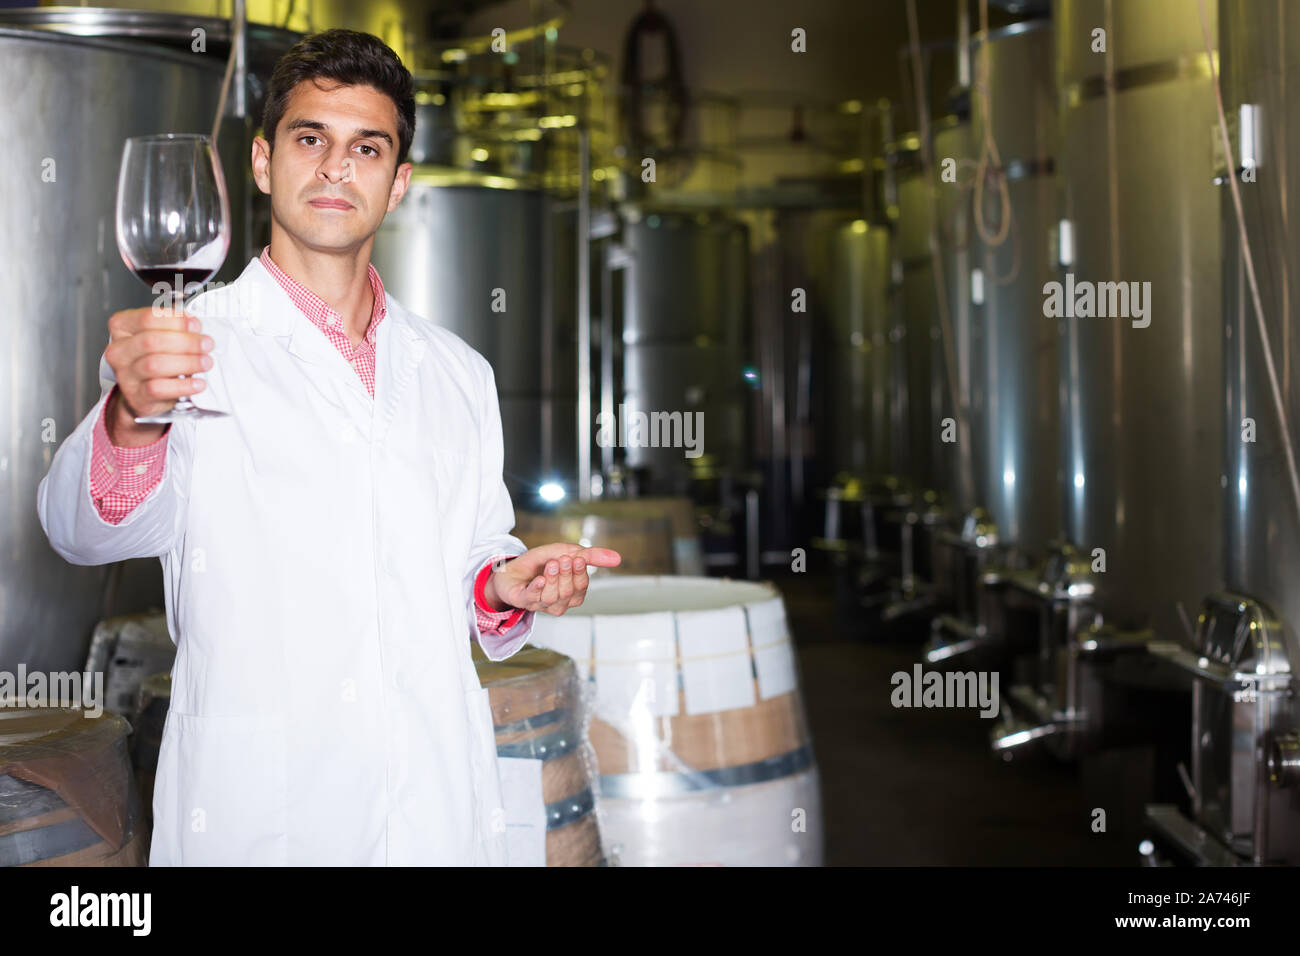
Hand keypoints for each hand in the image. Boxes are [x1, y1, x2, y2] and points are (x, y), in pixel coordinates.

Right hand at [104, 303, 213, 440]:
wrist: (145, 392)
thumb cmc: (155, 358)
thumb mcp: (162, 336)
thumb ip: (175, 327)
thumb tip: (192, 323)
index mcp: (122, 327)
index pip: (148, 318)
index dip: (176, 321)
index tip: (195, 325)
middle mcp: (119, 350)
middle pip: (152, 341)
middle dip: (186, 342)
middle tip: (207, 345)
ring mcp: (125, 374)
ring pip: (154, 365)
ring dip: (187, 363)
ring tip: (206, 362)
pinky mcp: (136, 395)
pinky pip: (159, 389)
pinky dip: (183, 386)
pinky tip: (198, 383)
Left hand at [484, 543, 621, 615]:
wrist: (511, 567)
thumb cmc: (542, 563)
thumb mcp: (567, 553)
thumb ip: (591, 556)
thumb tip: (618, 558)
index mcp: (571, 594)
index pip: (581, 588)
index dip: (581, 574)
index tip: (578, 558)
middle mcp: (558, 603)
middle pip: (568, 594)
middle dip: (567, 575)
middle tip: (563, 559)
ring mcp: (540, 604)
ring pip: (552, 598)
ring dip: (553, 579)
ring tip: (552, 563)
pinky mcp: (522, 601)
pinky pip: (532, 599)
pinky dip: (537, 589)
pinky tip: (540, 580)